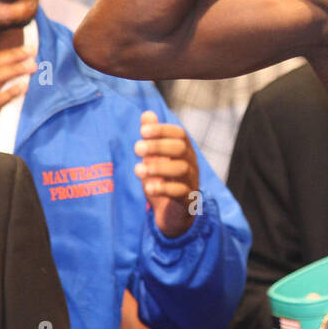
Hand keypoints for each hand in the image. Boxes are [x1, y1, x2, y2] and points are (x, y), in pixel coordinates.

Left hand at [134, 111, 199, 237]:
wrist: (172, 214)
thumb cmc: (163, 180)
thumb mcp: (154, 158)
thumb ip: (152, 138)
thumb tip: (147, 114)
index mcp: (184, 150)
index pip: (179, 134)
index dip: (162, 130)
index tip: (142, 131)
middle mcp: (190, 163)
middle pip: (180, 148)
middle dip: (158, 146)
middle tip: (136, 149)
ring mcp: (191, 181)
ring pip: (181, 169)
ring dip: (158, 167)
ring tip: (138, 170)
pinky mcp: (187, 199)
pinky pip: (180, 191)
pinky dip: (164, 188)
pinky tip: (149, 187)